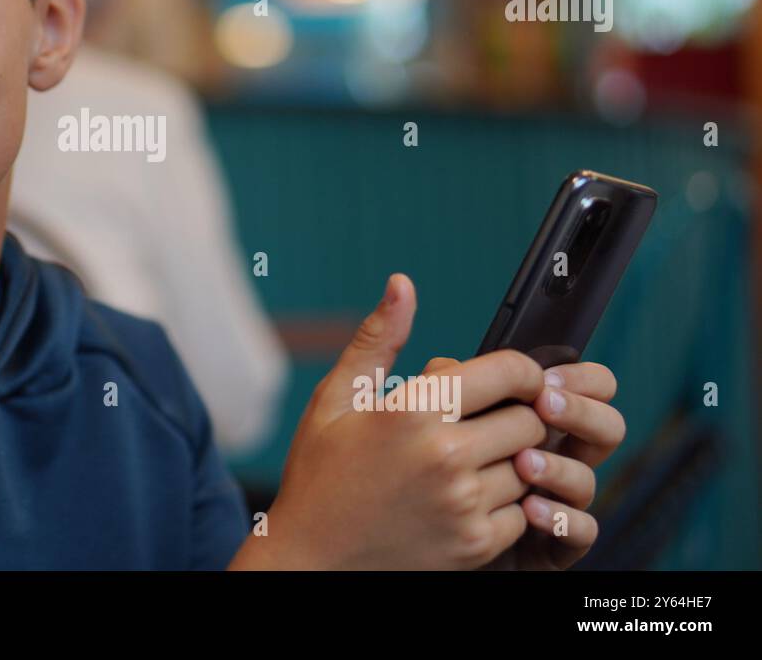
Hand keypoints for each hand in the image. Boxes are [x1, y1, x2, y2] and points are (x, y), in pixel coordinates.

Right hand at [229, 274, 547, 569]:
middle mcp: (444, 456)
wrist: (310, 560)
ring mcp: (463, 504)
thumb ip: (379, 339)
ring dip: (516, 458)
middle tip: (489, 419)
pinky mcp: (475, 545)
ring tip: (478, 457)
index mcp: (413, 411)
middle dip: (518, 412)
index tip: (510, 378)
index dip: (520, 370)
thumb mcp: (336, 398)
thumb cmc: (320, 475)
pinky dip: (511, 501)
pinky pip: (525, 510)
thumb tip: (402, 283)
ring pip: (532, 464)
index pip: (510, 372)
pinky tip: (473, 494)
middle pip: (530, 417)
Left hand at [425, 357, 624, 569]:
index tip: (544, 379)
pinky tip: (531, 508)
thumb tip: (453, 360)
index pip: (590, 388)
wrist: (409, 534)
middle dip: (581, 413)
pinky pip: (581, 532)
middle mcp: (557, 456)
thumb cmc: (422, 469)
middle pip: (607, 428)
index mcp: (538, 418)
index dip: (580, 378)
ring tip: (523, 463)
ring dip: (560, 467)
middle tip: (545, 406)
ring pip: (587, 479)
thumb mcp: (430, 420)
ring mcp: (558, 499)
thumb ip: (447, 384)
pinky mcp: (553, 544)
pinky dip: (563, 518)